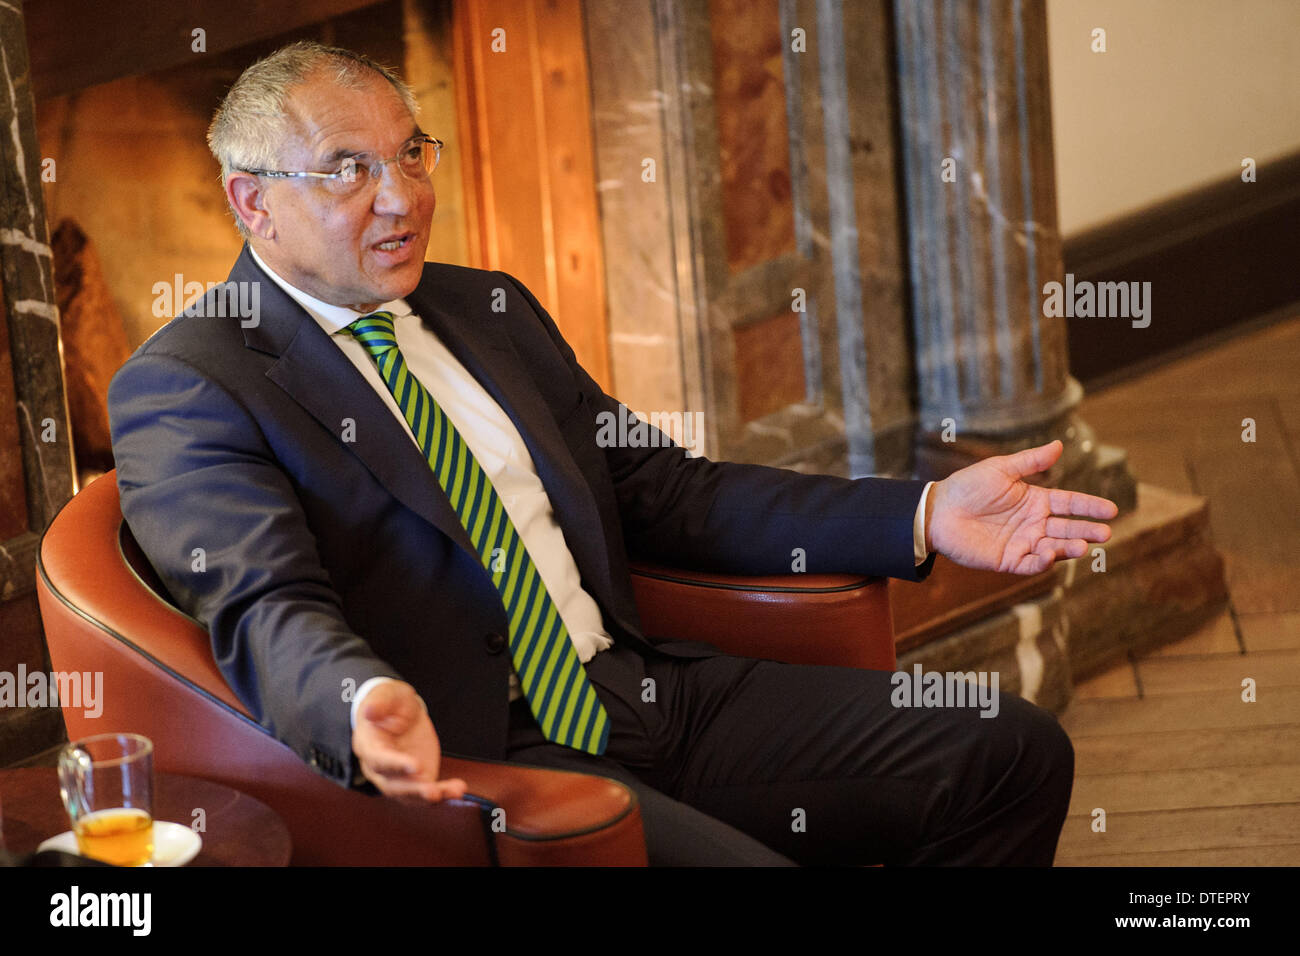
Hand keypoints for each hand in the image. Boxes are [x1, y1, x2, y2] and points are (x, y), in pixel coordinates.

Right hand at [351, 681, 466, 801]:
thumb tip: (369, 711)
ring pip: (410, 794)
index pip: (379, 759)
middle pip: (392, 785)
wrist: (399, 712)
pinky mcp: (415, 779)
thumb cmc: (391, 703)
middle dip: (413, 790)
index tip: (415, 766)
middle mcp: (379, 767)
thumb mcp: (387, 694)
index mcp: (369, 745)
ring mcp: (398, 777)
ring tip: (453, 792)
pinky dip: (443, 793)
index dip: (396, 765)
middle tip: (433, 791)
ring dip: (431, 796)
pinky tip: (457, 790)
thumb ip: (380, 703)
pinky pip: (426, 791)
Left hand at [926, 439, 1117, 574]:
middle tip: (1105, 533)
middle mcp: (1033, 523)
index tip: (1111, 510)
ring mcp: (1022, 543)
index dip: (1089, 507)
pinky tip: (1050, 554)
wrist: (938, 511)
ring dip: (1069, 547)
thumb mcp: (1001, 469)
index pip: (1069, 503)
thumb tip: (1059, 445)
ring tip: (1083, 545)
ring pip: (1054, 548)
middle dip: (1087, 531)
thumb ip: (1030, 461)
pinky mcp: (1008, 560)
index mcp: (1035, 500)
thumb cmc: (967, 487)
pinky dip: (1042, 562)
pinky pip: (1030, 564)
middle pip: (1067, 528)